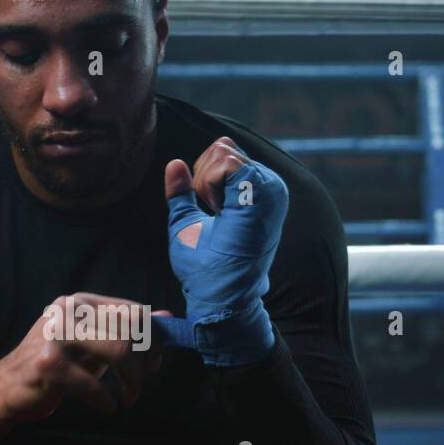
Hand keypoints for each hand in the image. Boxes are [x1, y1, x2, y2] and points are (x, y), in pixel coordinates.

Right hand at [0, 292, 170, 442]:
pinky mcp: (48, 366)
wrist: (7, 388)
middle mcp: (67, 312)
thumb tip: (168, 318)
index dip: (152, 338)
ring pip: (119, 351)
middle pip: (130, 329)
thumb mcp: (92, 344)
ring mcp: (56, 337)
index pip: (133, 311)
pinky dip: (106, 401)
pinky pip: (95, 386)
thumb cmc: (56, 366)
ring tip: (128, 397)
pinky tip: (107, 406)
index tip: (153, 362)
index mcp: (80, 303)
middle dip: (145, 362)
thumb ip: (126, 330)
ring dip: (132, 382)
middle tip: (140, 383)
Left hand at [161, 136, 288, 365]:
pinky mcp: (264, 192)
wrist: (221, 296)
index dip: (203, 176)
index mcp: (254, 192)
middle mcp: (269, 186)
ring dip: (205, 183)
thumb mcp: (188, 224)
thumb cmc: (206, 268)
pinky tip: (218, 212)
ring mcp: (270, 188)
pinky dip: (209, 184)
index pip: (223, 153)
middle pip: (222, 148)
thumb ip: (182, 194)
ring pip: (223, 151)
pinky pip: (226, 162)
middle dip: (203, 177)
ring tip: (218, 215)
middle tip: (212, 213)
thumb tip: (174, 164)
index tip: (211, 210)